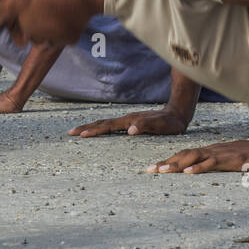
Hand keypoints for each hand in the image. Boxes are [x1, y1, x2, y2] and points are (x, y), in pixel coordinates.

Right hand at [70, 107, 189, 137]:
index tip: (81, 135)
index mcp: (130, 120)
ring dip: (91, 127)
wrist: (177, 113)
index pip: (108, 126)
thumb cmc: (170, 123)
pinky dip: (101, 128)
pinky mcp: (130, 122)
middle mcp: (127, 119)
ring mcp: (128, 120)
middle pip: (102, 122)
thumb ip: (146, 126)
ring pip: (105, 123)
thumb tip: (130, 130)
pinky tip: (98, 131)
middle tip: (70, 133)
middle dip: (86, 127)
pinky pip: (111, 125)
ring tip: (78, 132)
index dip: (95, 130)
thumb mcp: (161, 126)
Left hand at [147, 137, 248, 174]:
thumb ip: (217, 164)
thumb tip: (201, 172)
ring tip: (161, 171)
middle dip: (166, 162)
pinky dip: (198, 167)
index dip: (169, 160)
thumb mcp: (229, 161)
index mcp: (211, 151)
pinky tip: (187, 173)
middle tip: (149, 170)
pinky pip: (211, 163)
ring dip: (176, 165)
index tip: (154, 168)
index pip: (185, 155)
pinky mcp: (230, 160)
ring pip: (193, 158)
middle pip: (184, 155)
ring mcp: (220, 154)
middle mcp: (212, 150)